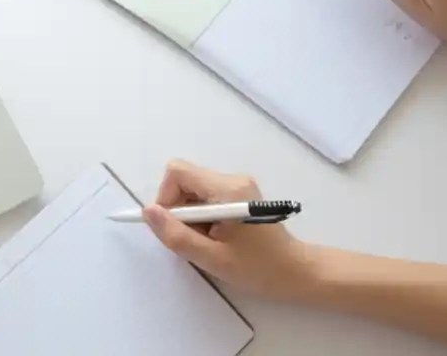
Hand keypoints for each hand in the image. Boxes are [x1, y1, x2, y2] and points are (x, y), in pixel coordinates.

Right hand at [142, 160, 314, 300]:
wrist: (298, 273)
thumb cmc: (259, 268)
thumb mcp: (212, 258)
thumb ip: (177, 235)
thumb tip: (148, 212)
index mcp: (228, 190)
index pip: (178, 172)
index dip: (165, 197)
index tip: (172, 226)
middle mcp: (233, 180)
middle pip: (185, 180)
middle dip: (178, 210)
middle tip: (193, 240)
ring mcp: (238, 186)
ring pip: (193, 191)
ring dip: (191, 217)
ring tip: (208, 242)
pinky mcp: (240, 195)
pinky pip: (206, 197)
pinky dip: (202, 217)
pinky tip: (217, 238)